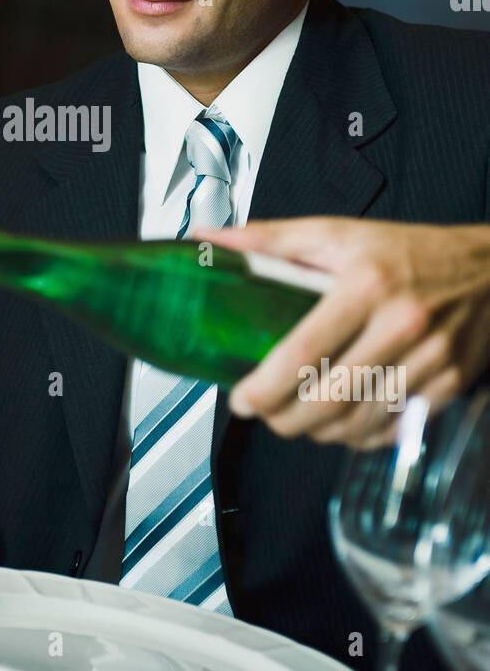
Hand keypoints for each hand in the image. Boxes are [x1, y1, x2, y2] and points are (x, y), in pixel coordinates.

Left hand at [195, 218, 489, 447]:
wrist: (489, 267)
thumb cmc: (409, 251)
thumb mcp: (337, 234)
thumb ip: (269, 241)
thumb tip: (208, 239)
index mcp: (366, 285)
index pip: (303, 352)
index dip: (264, 387)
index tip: (242, 398)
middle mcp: (402, 324)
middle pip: (327, 399)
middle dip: (283, 419)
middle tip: (263, 412)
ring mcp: (431, 360)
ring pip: (358, 423)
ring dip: (317, 432)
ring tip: (296, 417)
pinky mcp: (450, 385)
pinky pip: (392, 428)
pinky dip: (358, 436)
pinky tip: (340, 422)